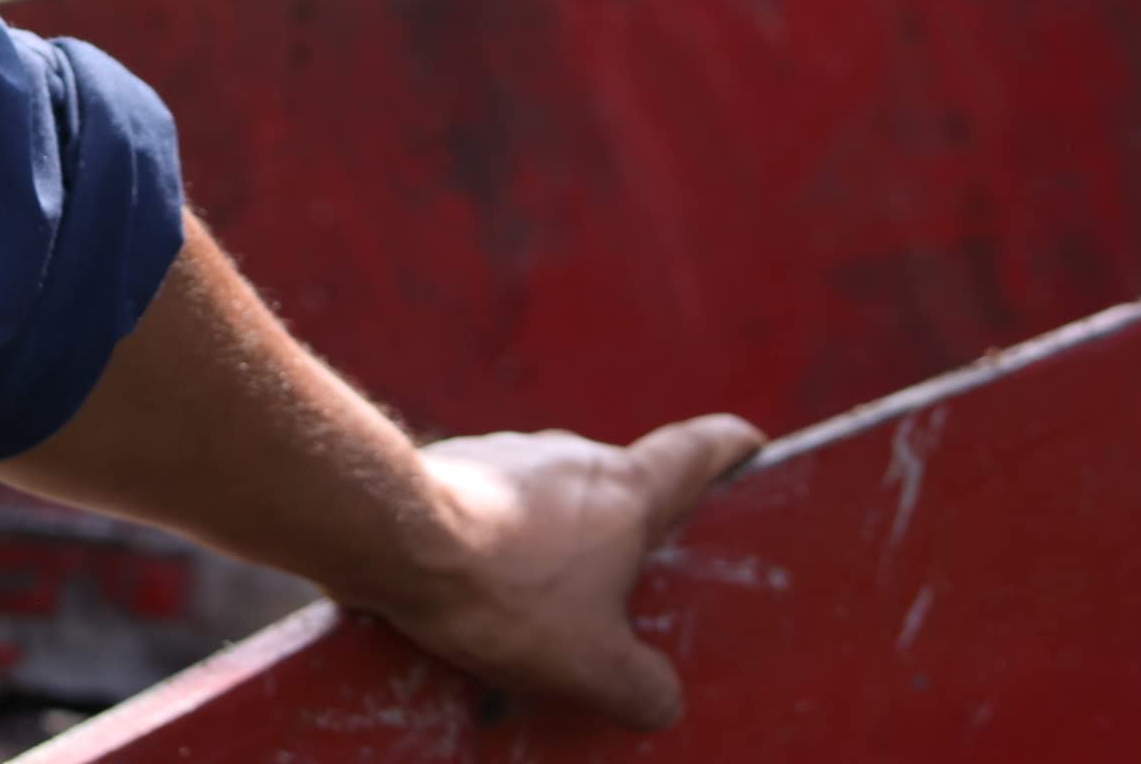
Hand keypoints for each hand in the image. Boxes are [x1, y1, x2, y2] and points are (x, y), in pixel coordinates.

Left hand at [375, 414, 764, 728]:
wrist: (391, 538)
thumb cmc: (506, 592)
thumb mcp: (595, 666)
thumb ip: (645, 687)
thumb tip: (658, 697)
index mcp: (626, 487)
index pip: (698, 451)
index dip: (731, 448)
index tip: (749, 444)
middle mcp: (570, 456)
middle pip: (619, 489)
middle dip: (626, 539)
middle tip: (625, 596)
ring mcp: (506, 455)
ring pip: (551, 504)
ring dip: (553, 548)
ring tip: (536, 613)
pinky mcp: (452, 470)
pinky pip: (494, 512)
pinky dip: (497, 548)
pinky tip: (479, 599)